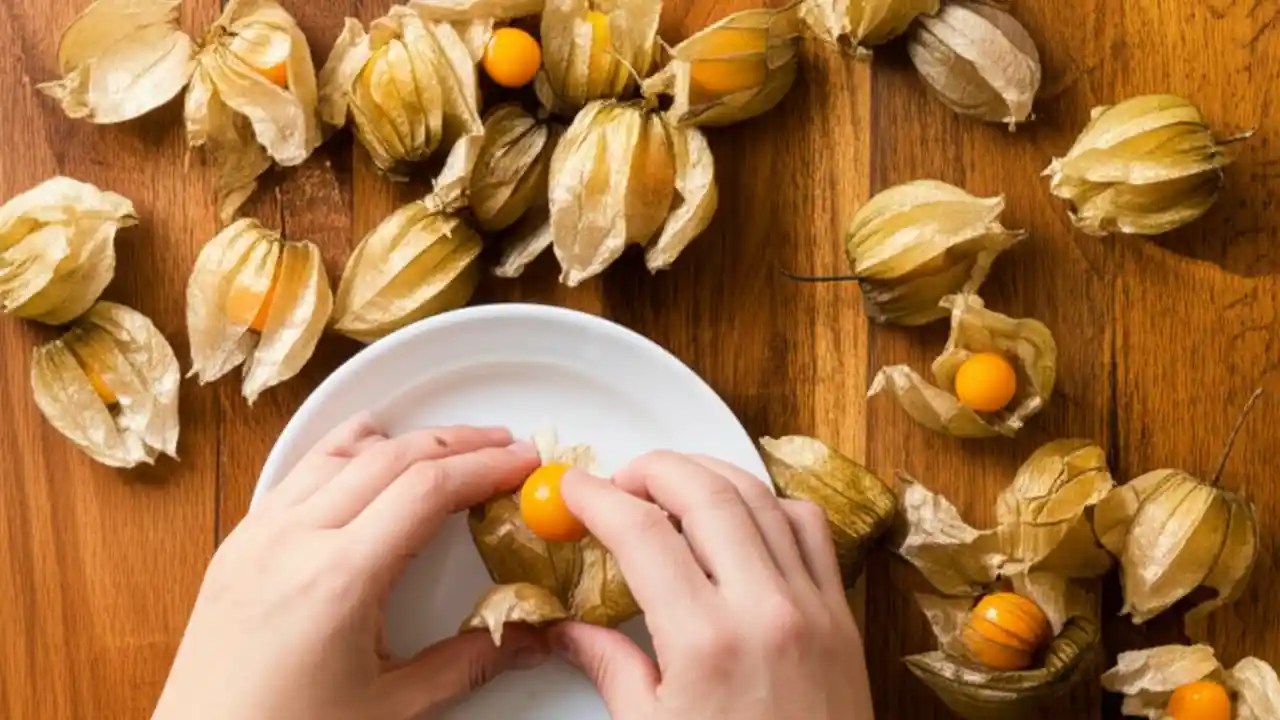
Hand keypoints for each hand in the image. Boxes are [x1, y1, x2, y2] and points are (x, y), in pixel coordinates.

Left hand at [154, 415, 544, 719]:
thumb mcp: (392, 708)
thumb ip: (468, 663)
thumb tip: (532, 638)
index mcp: (337, 578)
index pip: (427, 489)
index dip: (485, 466)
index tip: (524, 462)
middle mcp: (293, 540)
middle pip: (392, 457)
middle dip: (458, 443)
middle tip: (506, 445)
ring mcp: (258, 535)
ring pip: (343, 453)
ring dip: (406, 440)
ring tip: (452, 443)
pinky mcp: (238, 543)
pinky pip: (300, 472)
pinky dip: (347, 450)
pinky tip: (370, 448)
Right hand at [553, 452, 874, 719]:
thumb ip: (610, 666)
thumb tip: (568, 631)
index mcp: (704, 641)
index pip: (642, 533)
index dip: (599, 497)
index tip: (575, 487)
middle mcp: (764, 608)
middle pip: (704, 491)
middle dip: (653, 468)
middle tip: (620, 480)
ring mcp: (811, 605)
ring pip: (760, 496)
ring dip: (709, 473)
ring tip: (671, 484)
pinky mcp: (840, 614)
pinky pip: (810, 527)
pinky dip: (771, 501)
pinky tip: (742, 513)